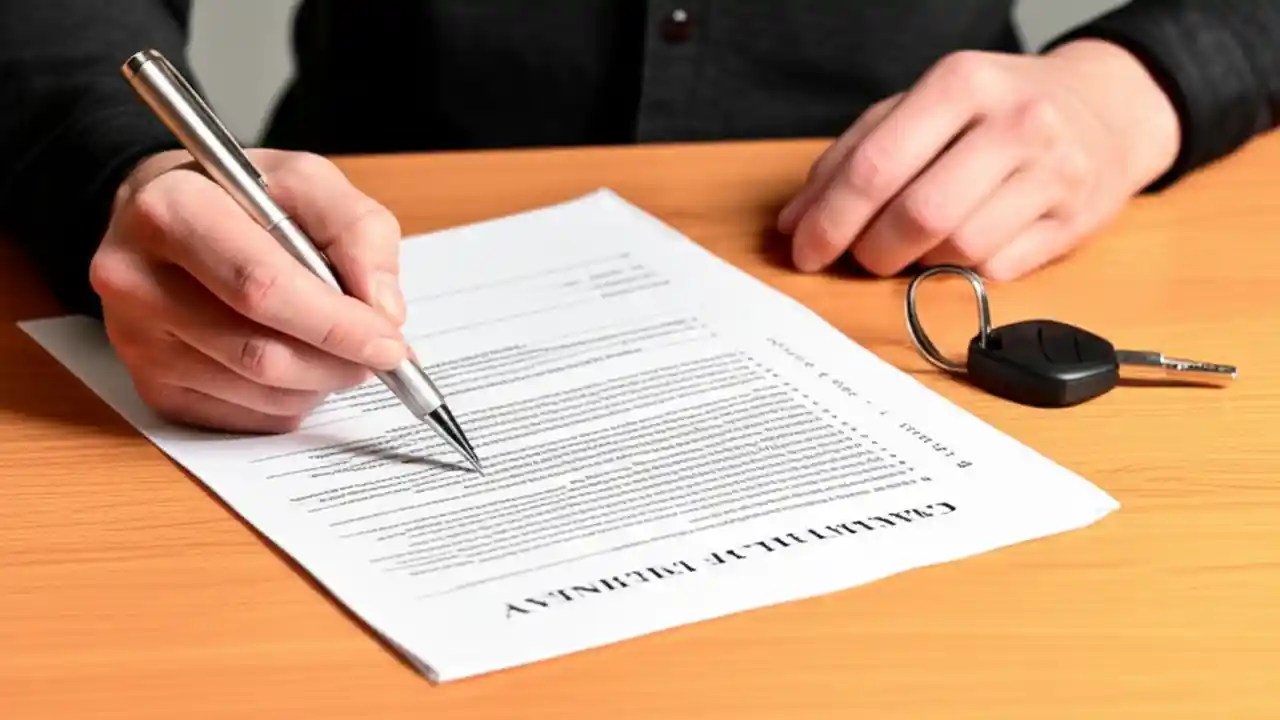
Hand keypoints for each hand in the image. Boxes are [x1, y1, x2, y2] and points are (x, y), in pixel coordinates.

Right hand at [90, 149, 408, 432]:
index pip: (261, 286)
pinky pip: (244, 417)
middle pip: (259, 352)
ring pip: (257, 391)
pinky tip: (298, 365)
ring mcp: (136, 342)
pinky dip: (291, 400)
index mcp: (171, 211)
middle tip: (382, 355)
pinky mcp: (151, 388)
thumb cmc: (242, 198)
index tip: (390, 342)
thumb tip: (383, 311)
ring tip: (337, 349)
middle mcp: (136, 280)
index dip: (336, 324)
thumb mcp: (307, 181)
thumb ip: (359, 232)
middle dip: (337, 361)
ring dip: (319, 382)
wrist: (166, 218)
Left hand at [778, 40, 1180, 279]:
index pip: (877, 167)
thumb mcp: (922, 107)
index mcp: (961, 83)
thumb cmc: (994, 110)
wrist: (1106, 108)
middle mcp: (1015, 122)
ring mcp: (1053, 172)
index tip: (805, 250)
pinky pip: (998, 270)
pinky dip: (966, 271)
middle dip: (873, 250)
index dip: (831, 219)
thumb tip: (796, 221)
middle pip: (918, 215)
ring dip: (921, 262)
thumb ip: (853, 155)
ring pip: (959, 250)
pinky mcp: (1076, 221)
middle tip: (862, 255)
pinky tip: (967, 245)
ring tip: (918, 244)